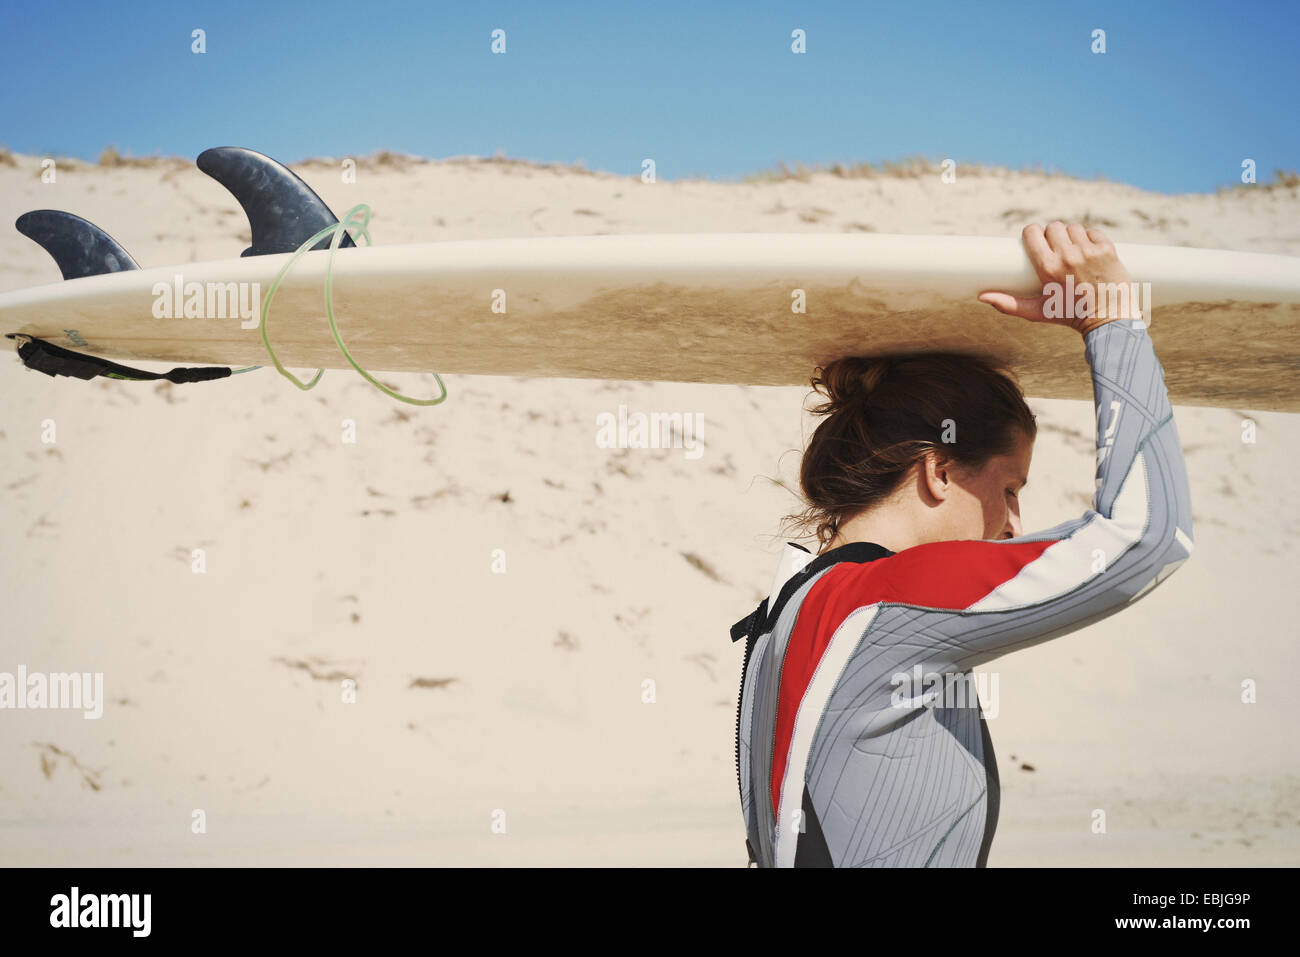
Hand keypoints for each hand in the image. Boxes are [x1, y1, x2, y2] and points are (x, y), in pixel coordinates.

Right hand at [978, 222, 1136, 333]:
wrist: (1107, 319)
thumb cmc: (1069, 315)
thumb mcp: (1037, 311)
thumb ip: (1008, 305)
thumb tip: (982, 297)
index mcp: (1048, 268)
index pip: (1033, 232)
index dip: (1032, 233)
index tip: (1035, 239)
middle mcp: (1068, 256)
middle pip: (1053, 227)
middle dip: (1051, 234)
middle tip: (1054, 247)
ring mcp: (1090, 251)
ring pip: (1073, 228)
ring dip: (1071, 235)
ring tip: (1072, 249)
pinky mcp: (1107, 249)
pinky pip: (1093, 231)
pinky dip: (1090, 237)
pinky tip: (1088, 249)